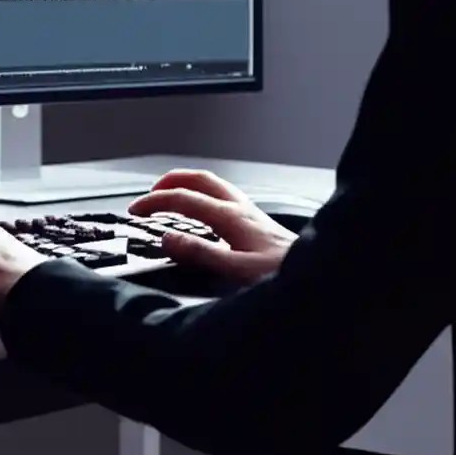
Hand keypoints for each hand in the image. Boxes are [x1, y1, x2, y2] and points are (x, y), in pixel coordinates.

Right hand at [129, 169, 298, 282]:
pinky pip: (222, 197)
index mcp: (231, 217)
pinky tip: (203, 212)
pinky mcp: (257, 221)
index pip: (184, 199)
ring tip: (170, 194)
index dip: (155, 202)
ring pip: (212, 185)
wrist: (319, 275)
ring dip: (187, 185)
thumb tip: (168, 239)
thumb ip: (200, 253)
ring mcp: (250, 212)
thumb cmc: (282, 274)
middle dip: (170, 182)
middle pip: (200, 180)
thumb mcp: (237, 270)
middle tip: (149, 193)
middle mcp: (240, 209)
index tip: (136, 211)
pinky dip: (203, 196)